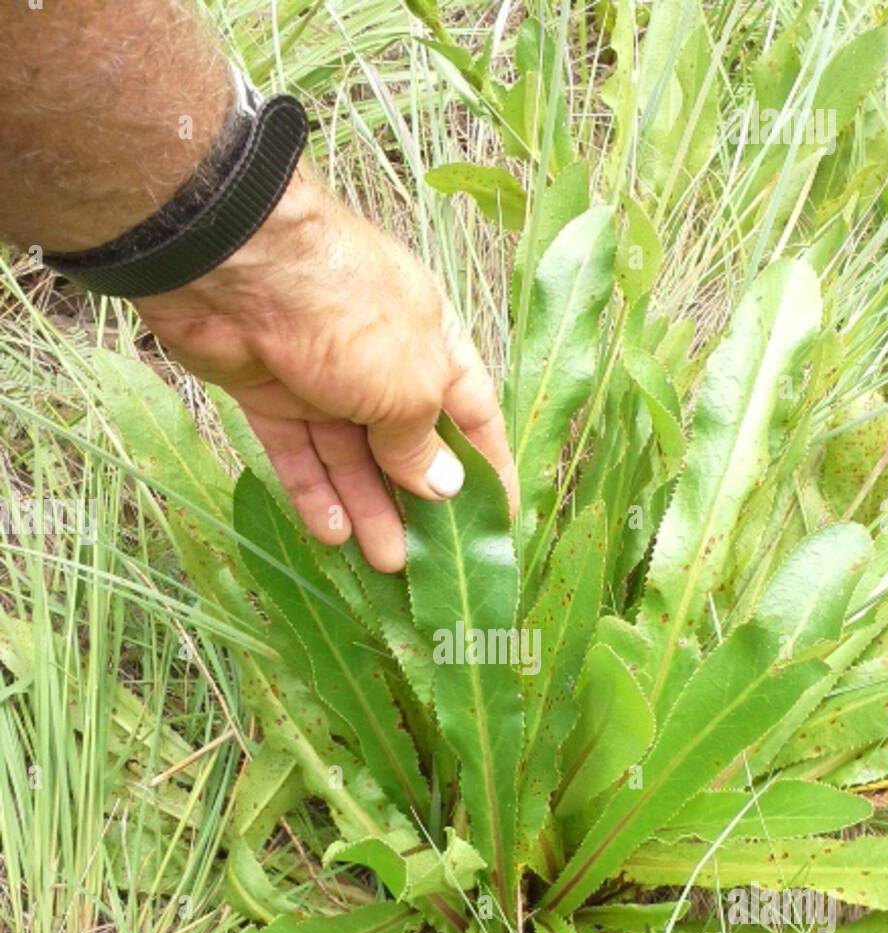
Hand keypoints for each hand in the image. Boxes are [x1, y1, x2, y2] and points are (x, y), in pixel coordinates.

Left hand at [135, 162, 517, 571]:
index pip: (472, 414)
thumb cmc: (347, 310)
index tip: (500, 519)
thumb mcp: (407, 383)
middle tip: (428, 559)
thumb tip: (446, 487)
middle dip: (417, 501)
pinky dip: (314, 492)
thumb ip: (422, 441)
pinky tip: (331, 534)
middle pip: (406, 444)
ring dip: (368, 507)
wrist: (237, 265)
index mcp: (433, 343)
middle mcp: (382, 360)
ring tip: (385, 563)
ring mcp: (323, 378)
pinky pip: (299, 453)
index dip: (488, 466)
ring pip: (351, 457)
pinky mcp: (269, 393)